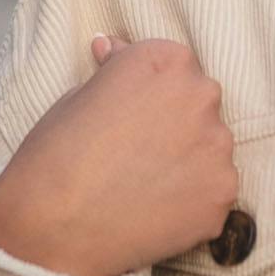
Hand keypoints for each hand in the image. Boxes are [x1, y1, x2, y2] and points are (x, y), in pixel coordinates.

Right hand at [0, 36, 238, 275]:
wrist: (52, 227)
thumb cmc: (54, 156)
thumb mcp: (77, 95)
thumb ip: (115, 71)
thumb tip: (115, 48)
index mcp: (165, 61)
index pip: (175, 66)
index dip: (153, 93)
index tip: (133, 114)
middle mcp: (200, 95)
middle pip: (200, 103)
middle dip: (177, 122)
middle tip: (139, 153)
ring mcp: (217, 148)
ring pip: (211, 149)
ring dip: (188, 161)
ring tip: (145, 186)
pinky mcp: (222, 195)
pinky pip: (214, 192)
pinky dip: (192, 201)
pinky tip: (156, 211)